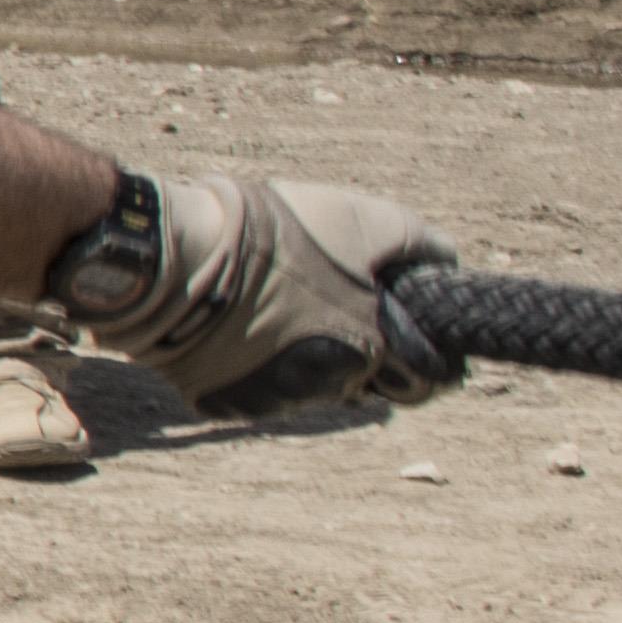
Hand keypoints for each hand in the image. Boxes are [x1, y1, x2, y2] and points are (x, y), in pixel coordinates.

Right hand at [68, 169, 461, 415]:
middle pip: (367, 386)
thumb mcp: (363, 219)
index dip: (431, 358)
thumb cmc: (272, 234)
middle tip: (338, 314)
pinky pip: (256, 391)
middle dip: (365, 356)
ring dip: (308, 358)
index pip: (429, 379)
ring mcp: (272, 400)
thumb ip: (417, 243)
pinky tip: (239, 327)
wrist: (174, 257)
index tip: (416, 338)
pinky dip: (255, 366)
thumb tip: (447, 263)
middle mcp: (326, 386)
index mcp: (369, 349)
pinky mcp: (223, 403)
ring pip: (311, 389)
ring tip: (279, 307)